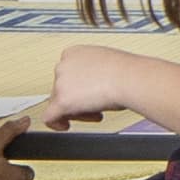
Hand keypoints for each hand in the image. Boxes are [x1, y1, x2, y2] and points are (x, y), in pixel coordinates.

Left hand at [32, 45, 153, 128]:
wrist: (130, 79)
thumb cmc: (127, 72)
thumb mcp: (105, 63)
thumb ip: (92, 72)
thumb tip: (93, 84)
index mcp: (73, 53)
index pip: (67, 74)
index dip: (79, 87)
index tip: (89, 93)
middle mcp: (63, 65)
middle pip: (61, 88)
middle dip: (77, 100)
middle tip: (94, 106)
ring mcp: (60, 83)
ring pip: (58, 102)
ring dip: (75, 110)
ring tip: (94, 113)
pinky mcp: (61, 101)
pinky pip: (49, 117)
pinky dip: (56, 123)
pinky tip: (65, 126)